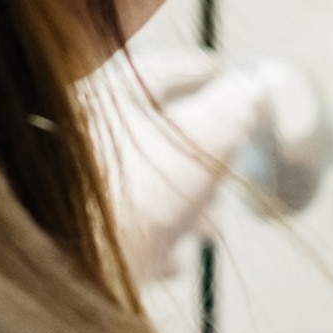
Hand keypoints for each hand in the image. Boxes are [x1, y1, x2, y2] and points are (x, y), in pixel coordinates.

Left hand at [86, 46, 321, 282]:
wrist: (77, 263)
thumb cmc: (136, 191)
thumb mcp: (201, 139)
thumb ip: (234, 108)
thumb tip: (255, 86)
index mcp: (105, 99)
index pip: (159, 70)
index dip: (198, 69)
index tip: (223, 72)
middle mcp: (83, 137)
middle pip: (157, 137)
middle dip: (204, 159)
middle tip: (229, 167)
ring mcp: (79, 188)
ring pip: (149, 187)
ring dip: (187, 208)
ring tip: (207, 228)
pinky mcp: (80, 233)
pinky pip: (128, 227)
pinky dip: (158, 239)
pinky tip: (172, 258)